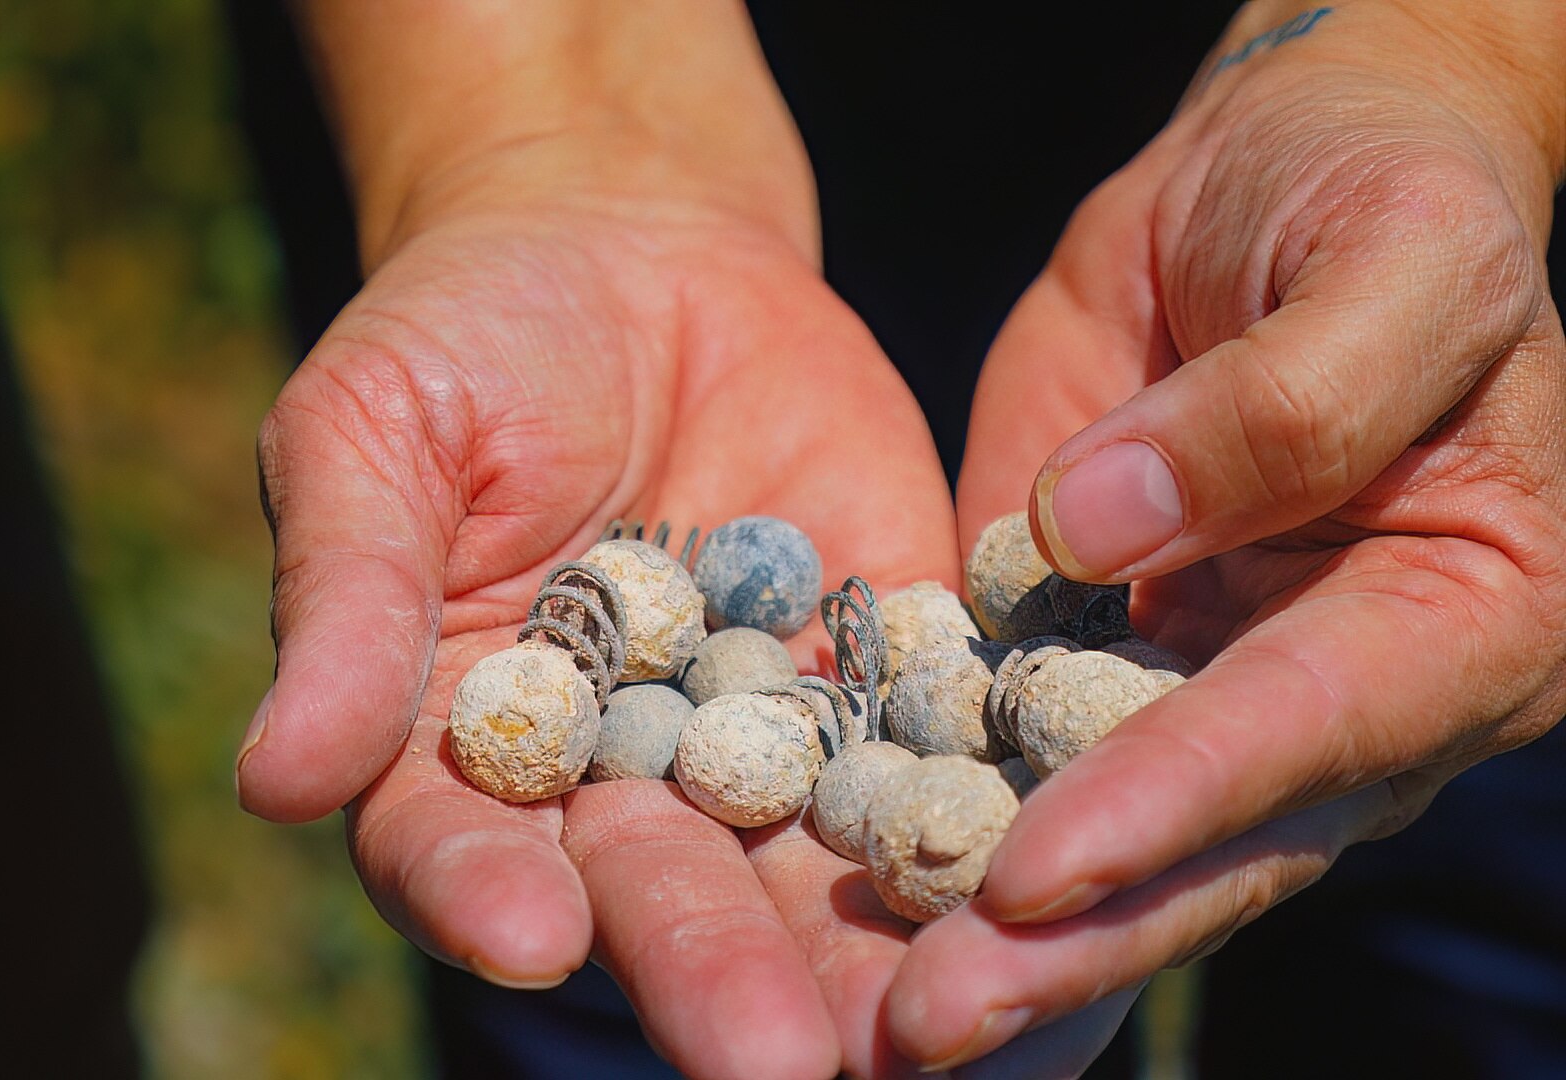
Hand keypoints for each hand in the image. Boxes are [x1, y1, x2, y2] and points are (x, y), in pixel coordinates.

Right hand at [237, 178, 959, 1073]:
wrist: (630, 250)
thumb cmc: (460, 339)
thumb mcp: (372, 438)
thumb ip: (344, 602)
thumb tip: (273, 783)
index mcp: (461, 746)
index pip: (455, 845)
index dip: (483, 894)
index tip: (530, 937)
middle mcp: (614, 776)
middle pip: (655, 890)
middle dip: (712, 971)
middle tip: (774, 1066)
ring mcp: (758, 734)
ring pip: (809, 860)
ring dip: (868, 953)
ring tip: (932, 1037)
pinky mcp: (881, 671)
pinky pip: (938, 746)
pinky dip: (988, 809)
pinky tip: (1045, 870)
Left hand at [891, 1, 1565, 1069]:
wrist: (1277, 176)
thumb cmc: (1380, 193)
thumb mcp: (1395, 252)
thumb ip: (1295, 394)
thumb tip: (1105, 528)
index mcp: (1466, 614)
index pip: (1308, 727)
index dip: (1171, 806)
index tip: (1030, 873)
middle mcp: (1337, 692)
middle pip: (1203, 844)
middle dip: (1061, 942)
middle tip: (923, 1026)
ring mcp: (1197, 683)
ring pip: (1098, 834)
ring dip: (982, 929)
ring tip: (871, 1020)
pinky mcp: (1075, 646)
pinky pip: (1004, 747)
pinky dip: (931, 821)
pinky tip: (838, 890)